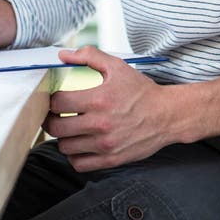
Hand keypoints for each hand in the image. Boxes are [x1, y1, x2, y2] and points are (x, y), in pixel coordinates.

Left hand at [43, 46, 170, 171]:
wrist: (167, 115)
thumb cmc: (141, 91)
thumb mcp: (117, 66)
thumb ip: (90, 57)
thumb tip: (63, 56)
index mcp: (99, 99)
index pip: (59, 102)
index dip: (52, 99)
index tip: (55, 98)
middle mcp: (100, 124)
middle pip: (57, 127)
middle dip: (52, 119)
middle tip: (56, 114)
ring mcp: (105, 145)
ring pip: (65, 147)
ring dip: (63, 137)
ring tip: (69, 128)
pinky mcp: (111, 160)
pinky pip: (79, 164)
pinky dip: (74, 155)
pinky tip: (79, 143)